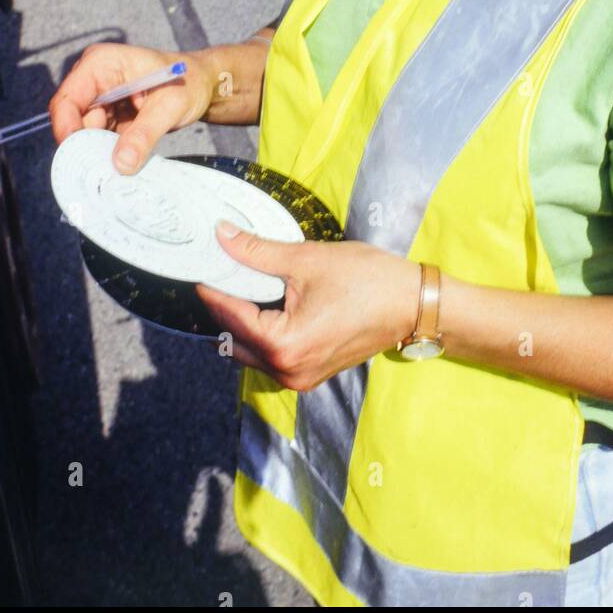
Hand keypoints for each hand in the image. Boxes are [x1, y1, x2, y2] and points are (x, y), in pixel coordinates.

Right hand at [49, 42, 214, 172]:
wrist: (203, 84)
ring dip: (102, 150)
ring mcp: (99, 97)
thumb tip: (121, 165)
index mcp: (100, 64)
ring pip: (86, 133)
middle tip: (108, 169)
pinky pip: (100, 138)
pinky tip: (128, 158)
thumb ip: (145, 134)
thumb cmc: (189, 82)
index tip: (80, 157)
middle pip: (73, 120)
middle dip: (88, 145)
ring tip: (125, 162)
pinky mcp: (108, 114)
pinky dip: (111, 151)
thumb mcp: (171, 106)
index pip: (67, 100)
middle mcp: (93, 79)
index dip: (67, 129)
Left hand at [196, 223, 422, 389]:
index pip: (230, 316)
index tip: (199, 268)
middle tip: (218, 274)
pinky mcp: (311, 375)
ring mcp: (300, 378)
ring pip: (251, 353)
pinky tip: (262, 307)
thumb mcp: (307, 259)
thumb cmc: (367, 280)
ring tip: (238, 288)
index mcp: (284, 345)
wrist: (413, 304)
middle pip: (235, 340)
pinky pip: (272, 358)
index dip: (212, 289)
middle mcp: (287, 371)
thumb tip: (221, 234)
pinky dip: (261, 335)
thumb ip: (257, 251)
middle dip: (223, 309)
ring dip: (241, 325)